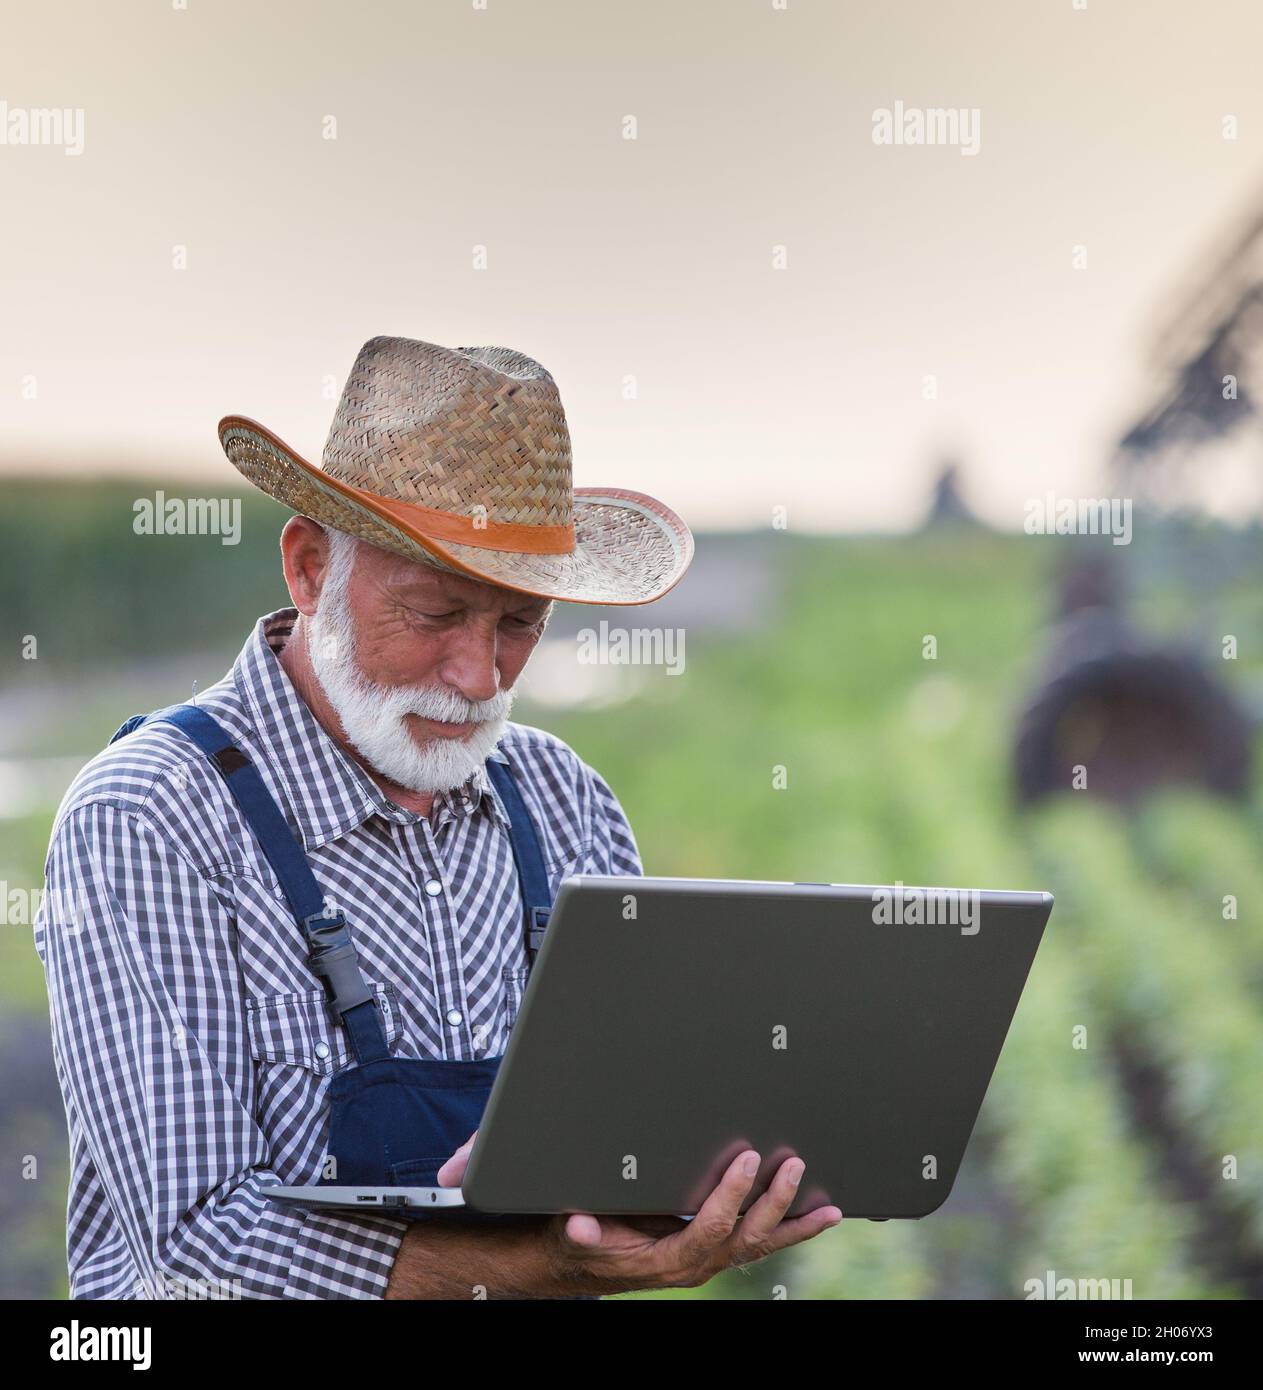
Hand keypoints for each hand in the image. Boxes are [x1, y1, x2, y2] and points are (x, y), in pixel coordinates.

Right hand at [436, 1134, 841, 1294]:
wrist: (579, 1263)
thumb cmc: (580, 1242)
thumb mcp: (573, 1234)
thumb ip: (581, 1231)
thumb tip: (580, 1224)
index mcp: (667, 1260)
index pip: (710, 1228)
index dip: (731, 1196)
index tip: (748, 1161)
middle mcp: (695, 1264)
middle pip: (746, 1238)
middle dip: (774, 1204)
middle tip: (793, 1166)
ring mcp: (707, 1260)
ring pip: (758, 1246)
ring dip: (794, 1226)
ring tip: (830, 1210)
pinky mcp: (711, 1252)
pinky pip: (754, 1244)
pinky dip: (785, 1232)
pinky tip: (810, 1217)